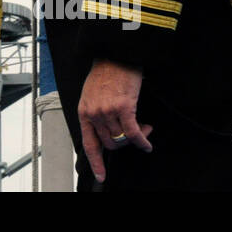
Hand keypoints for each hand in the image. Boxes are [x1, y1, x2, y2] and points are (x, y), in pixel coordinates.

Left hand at [77, 58, 151, 183]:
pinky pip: (134, 133)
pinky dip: (143, 141)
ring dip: (136, 137)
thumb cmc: (106, 72)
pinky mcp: (123, 108)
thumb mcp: (92, 95)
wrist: (115, 55)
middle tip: (135, 133)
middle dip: (124, 143)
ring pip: (123, 139)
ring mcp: (107, 111)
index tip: (101, 176)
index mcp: (84, 112)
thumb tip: (112, 132)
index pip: (89, 144)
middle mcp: (94, 114)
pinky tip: (147, 143)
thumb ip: (97, 114)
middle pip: (110, 143)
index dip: (96, 162)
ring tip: (143, 127)